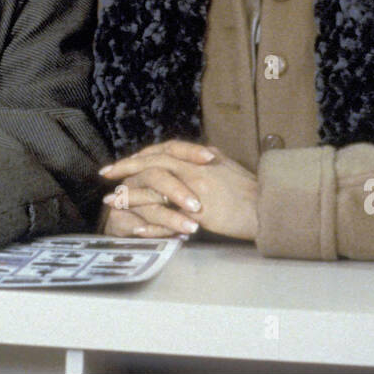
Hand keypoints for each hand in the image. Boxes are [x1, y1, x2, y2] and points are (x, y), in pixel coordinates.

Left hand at [101, 143, 258, 240]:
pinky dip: (147, 217)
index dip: (141, 155)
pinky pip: (165, 212)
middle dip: (126, 167)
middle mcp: (195, 166)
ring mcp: (195, 186)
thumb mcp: (225, 167)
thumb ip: (205, 162)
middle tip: (106, 173)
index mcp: (201, 156)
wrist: (267, 209)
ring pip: (153, 184)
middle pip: (152, 161)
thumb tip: (194, 157)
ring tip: (110, 200)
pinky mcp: (197, 209)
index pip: (163, 150)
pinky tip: (133, 224)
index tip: (123, 161)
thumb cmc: (250, 192)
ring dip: (129, 192)